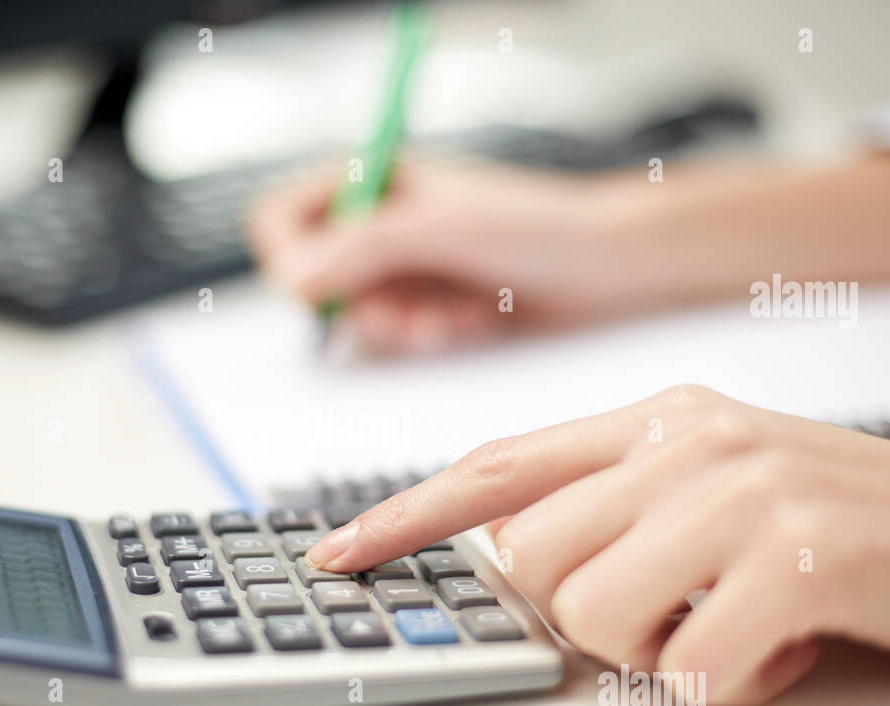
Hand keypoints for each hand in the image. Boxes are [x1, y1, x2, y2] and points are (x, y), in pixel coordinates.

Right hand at [248, 152, 889, 354]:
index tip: (317, 290)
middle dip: (363, 304)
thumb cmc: (534, 225)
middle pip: (317, 280)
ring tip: (454, 315)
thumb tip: (297, 282)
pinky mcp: (431, 308)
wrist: (607, 265)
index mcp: (373, 182)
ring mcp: (406, 269)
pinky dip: (431, 338)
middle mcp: (381, 224)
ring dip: (403, 327)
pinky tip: (473, 321)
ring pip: (359, 318)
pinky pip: (400, 340)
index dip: (289, 259)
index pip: (282, 218)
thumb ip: (359, 248)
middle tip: (407, 312)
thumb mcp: (439, 227)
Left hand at [305, 386, 889, 705]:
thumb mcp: (727, 487)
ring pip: (592, 614)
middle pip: (532, 559)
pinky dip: (734, 686)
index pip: (500, 464)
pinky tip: (793, 646)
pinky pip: (687, 671)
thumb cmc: (858, 527)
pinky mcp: (794, 562)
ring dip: (662, 650)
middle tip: (686, 607)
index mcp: (665, 418)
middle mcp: (692, 440)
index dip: (407, 514)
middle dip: (592, 613)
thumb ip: (622, 503)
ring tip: (744, 621)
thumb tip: (521, 553)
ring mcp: (741, 493)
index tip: (338, 552)